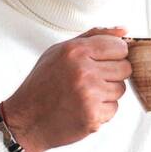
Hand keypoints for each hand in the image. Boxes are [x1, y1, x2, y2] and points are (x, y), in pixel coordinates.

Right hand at [2, 26, 132, 151]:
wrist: (25, 120)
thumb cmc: (42, 84)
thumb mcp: (59, 51)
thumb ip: (93, 36)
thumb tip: (124, 30)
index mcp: (75, 51)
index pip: (119, 46)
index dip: (115, 54)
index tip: (104, 61)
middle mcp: (83, 71)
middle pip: (125, 68)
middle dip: (112, 74)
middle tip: (91, 80)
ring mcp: (89, 95)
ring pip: (121, 89)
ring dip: (107, 93)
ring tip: (84, 95)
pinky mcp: (93, 116)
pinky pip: (113, 109)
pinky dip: (101, 110)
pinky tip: (82, 108)